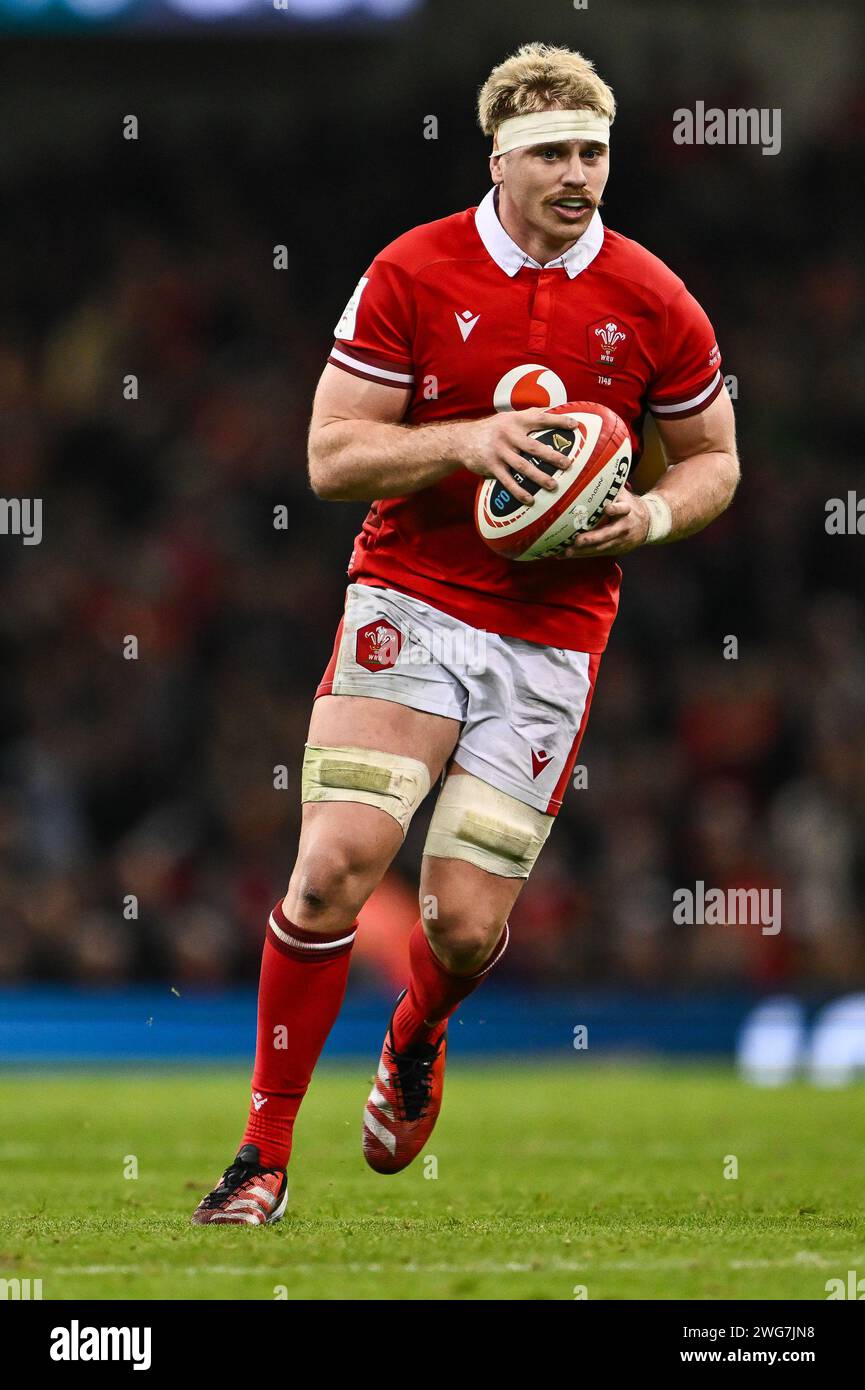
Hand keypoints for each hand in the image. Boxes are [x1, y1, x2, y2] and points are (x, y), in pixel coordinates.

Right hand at [456, 408, 577, 505]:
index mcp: (515, 420)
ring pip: (522, 466)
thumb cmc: (492, 429)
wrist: (462, 440)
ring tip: (553, 486)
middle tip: (568, 464)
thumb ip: (528, 415)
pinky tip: (530, 499)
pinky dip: (519, 491)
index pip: (540, 419)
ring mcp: (499, 451)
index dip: (558, 421)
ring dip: (539, 477)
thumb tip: (552, 410)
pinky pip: (507, 481)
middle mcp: (508, 434)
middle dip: (552, 456)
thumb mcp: (507, 417)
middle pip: (534, 447)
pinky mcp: (491, 466)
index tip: (575, 425)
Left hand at [557, 490, 650, 557]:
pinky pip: (597, 554)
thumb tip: (593, 470)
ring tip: (566, 551)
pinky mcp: (615, 550)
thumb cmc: (631, 506)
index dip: (615, 508)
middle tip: (577, 540)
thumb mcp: (625, 495)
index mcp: (627, 510)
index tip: (607, 507)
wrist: (649, 524)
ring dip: (582, 551)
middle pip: (608, 534)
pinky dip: (581, 554)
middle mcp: (624, 527)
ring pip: (600, 548)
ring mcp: (620, 541)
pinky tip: (566, 554)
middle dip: (592, 538)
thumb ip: (611, 487)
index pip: (622, 508)